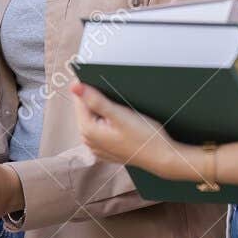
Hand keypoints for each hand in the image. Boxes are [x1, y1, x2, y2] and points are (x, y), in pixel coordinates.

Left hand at [71, 82, 190, 179]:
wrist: (163, 157)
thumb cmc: (145, 137)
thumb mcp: (120, 115)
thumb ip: (95, 100)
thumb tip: (74, 87)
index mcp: (88, 130)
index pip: (79, 100)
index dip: (88, 86)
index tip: (100, 80)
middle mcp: (88, 140)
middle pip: (86, 109)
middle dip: (97, 99)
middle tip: (117, 99)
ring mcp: (96, 146)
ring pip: (94, 118)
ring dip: (103, 110)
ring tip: (122, 112)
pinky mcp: (106, 149)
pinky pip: (101, 128)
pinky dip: (108, 121)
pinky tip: (122, 122)